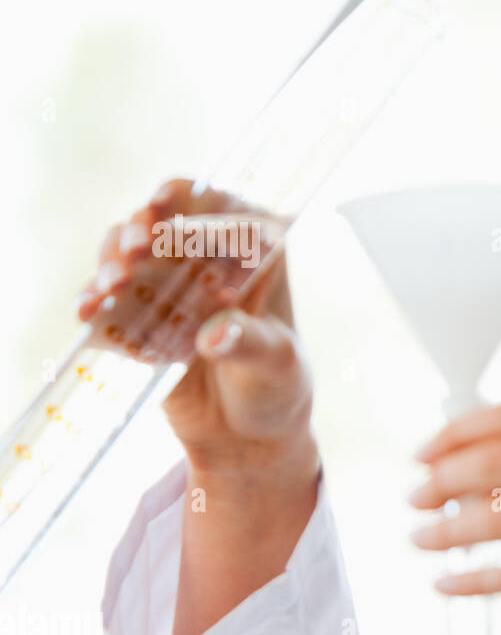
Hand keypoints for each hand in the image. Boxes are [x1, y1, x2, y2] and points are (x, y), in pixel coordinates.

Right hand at [78, 177, 313, 473]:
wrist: (245, 435)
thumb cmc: (277, 387)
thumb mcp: (276, 363)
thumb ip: (249, 343)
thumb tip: (215, 335)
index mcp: (256, 254)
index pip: (223, 208)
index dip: (191, 199)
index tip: (165, 206)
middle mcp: (207, 259)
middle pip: (165, 220)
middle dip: (142, 227)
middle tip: (134, 250)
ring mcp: (167, 284)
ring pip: (128, 251)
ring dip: (113, 260)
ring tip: (111, 285)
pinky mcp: (137, 314)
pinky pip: (108, 297)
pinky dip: (95, 299)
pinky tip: (88, 310)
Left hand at [408, 396, 500, 634]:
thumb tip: (495, 452)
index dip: (458, 432)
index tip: (426, 449)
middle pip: (497, 459)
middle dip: (439, 478)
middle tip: (411, 496)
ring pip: (499, 515)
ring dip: (446, 529)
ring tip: (420, 537)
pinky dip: (475, 578)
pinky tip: (449, 582)